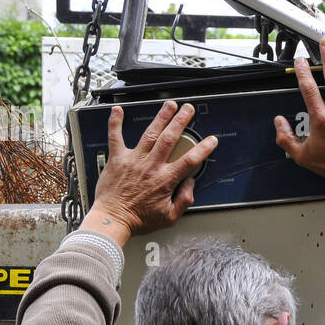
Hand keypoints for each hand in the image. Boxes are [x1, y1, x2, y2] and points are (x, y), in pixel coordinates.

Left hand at [85, 100, 216, 242]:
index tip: (210, 140)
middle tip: (188, 109)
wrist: (113, 220)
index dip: (203, 149)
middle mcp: (150, 166)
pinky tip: (117, 110)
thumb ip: (184, 200)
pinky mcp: (117, 159)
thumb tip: (190, 184)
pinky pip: (115, 137)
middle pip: (170, 138)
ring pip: (150, 133)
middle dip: (181, 121)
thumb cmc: (138, 219)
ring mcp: (133, 160)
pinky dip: (115, 123)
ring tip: (169, 105)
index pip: (189, 160)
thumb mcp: (169, 217)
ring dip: (161, 117)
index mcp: (164, 180)